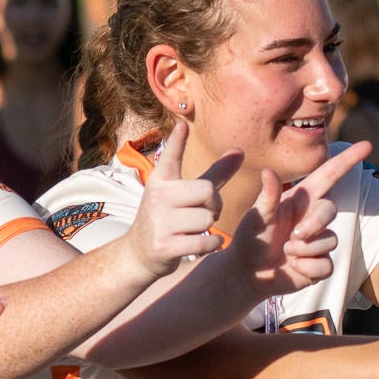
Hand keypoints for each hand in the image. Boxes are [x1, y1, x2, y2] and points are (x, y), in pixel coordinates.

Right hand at [124, 123, 241, 277]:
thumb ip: (215, 173)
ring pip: (208, 218)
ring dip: (208, 227)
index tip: (182, 125)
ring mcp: (159, 221)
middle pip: (208, 191)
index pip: (171, 158)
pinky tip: (198, 242)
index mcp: (162, 181)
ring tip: (192, 229)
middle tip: (201, 212)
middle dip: (214, 205)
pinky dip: (210, 244)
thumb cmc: (169, 216)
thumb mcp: (185, 192)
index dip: (177, 142)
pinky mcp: (164, 245)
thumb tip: (239, 150)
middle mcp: (158, 197)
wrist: (139, 252)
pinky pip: (205, 240)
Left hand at [219, 141, 368, 297]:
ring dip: (305, 249)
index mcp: (300, 201)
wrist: (246, 272)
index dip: (347, 160)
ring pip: (329, 241)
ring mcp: (318, 240)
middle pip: (331, 210)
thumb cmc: (250, 239)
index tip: (366, 145)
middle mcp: (312, 218)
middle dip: (315, 223)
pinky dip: (306, 268)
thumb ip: (267, 196)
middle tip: (294, 235)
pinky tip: (292, 267)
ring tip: (286, 251)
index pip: (328, 176)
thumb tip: (268, 171)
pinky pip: (325, 265)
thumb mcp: (256, 217)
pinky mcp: (320, 263)